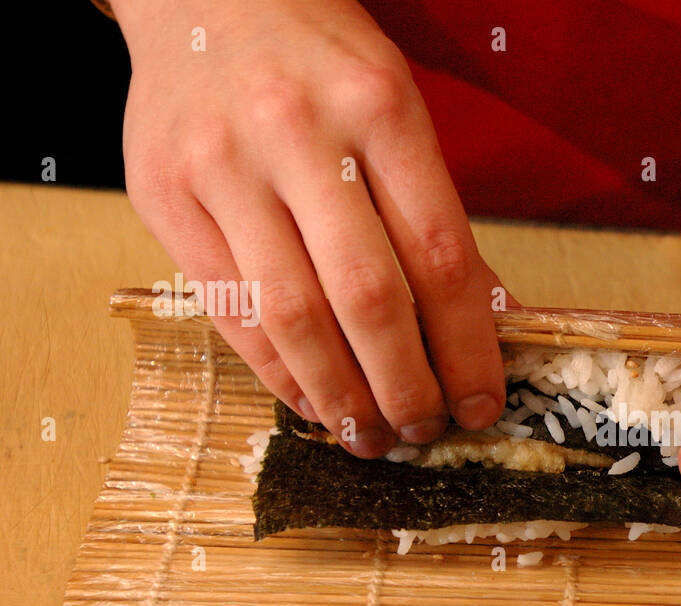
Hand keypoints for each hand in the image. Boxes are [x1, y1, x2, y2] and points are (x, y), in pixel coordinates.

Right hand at [116, 0, 507, 457]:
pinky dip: (278, 370)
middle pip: (367, 297)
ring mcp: (222, 166)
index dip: (468, 346)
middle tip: (427, 431)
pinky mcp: (163, 196)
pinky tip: (314, 400)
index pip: (441, 255)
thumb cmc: (322, 64)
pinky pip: (229, 310)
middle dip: (406, 385)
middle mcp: (298, 135)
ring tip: (372, 436)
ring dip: (341, 394)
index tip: (483, 402)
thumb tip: (486, 325)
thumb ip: (434, 213)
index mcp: (380, 108)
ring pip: (292, 316)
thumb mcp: (397, 112)